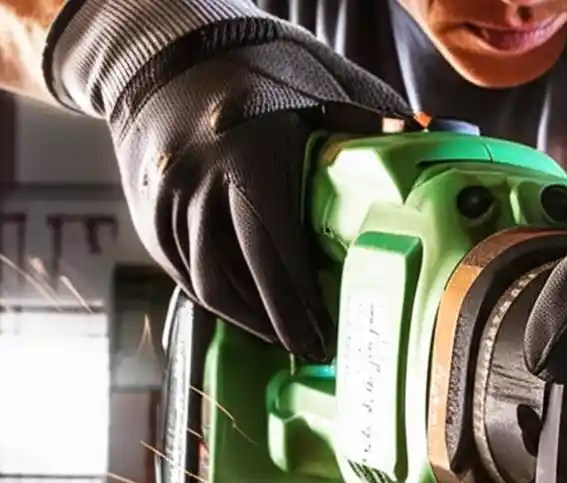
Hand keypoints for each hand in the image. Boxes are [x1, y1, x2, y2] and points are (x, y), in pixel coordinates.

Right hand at [44, 0, 414, 359]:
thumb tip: (420, 136)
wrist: (167, 49)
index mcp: (248, 159)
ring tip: (282, 336)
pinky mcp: (146, 210)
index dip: (299, 301)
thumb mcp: (314, 87)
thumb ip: (362, 122)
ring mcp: (166, 200)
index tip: (325, 331)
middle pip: (236, 279)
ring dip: (245, 316)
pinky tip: (245, 310)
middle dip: (277, 323)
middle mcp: (199, 184)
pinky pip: (179, 270)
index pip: (274, 249)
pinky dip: (213, 296)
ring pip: (203, 282)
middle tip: (311, 349)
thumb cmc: (256, 68)